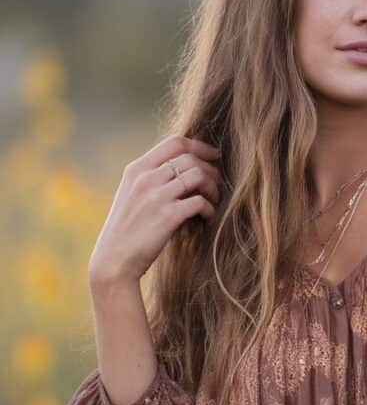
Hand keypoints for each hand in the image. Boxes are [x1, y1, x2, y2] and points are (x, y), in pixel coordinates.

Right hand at [88, 134, 222, 284]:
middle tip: (216, 183)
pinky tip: (207, 216)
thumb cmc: (126, 230)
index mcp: (136, 169)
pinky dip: (209, 208)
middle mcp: (146, 178)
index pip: (174, 143)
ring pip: (198, 176)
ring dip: (213, 187)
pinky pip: (199, 202)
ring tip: (213, 200)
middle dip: (210, 169)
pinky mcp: (167, 217)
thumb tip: (185, 167)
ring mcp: (156, 197)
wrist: (113, 261)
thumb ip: (151, 178)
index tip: (214, 155)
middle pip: (190, 158)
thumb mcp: (131, 194)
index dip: (199, 146)